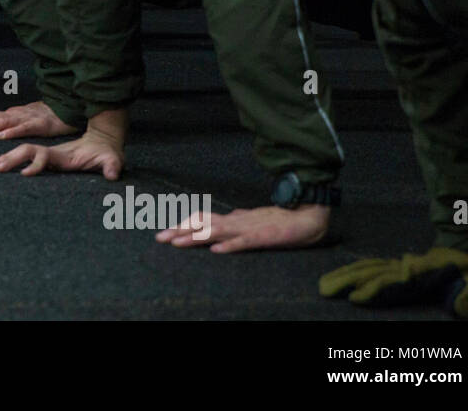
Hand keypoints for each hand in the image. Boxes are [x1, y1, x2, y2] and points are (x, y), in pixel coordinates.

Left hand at [0, 100, 77, 139]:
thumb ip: (12, 124)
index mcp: (12, 114)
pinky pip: (23, 128)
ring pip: (3, 122)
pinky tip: (0, 136)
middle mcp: (16, 114)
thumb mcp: (26, 120)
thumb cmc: (48, 117)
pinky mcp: (40, 124)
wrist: (71, 109)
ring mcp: (27, 118)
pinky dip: (10, 132)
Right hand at [0, 127, 123, 179]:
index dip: (35, 164)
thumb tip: (113, 174)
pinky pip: (22, 155)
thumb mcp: (111, 159)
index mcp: (64, 154)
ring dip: (5, 157)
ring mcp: (47, 155)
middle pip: (26, 151)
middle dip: (11, 159)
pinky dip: (7, 156)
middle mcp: (52, 152)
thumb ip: (111, 166)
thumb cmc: (106, 152)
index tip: (24, 174)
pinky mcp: (45, 158)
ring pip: (21, 152)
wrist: (102, 139)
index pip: (44, 156)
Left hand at [155, 204, 328, 252]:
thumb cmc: (281, 219)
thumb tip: (227, 217)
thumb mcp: (254, 220)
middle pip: (203, 224)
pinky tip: (215, 251)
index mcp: (235, 218)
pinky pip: (244, 242)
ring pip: (217, 232)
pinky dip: (229, 246)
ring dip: (195, 237)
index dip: (185, 224)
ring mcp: (249, 228)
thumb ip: (240, 219)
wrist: (308, 216)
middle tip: (159, 238)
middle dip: (180, 231)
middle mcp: (237, 221)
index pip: (204, 219)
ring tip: (177, 243)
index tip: (166, 231)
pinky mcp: (263, 237)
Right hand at [319, 246, 467, 317]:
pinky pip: (373, 265)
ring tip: (324, 283)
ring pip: (368, 267)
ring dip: (345, 275)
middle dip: (347, 281)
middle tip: (324, 289)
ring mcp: (402, 266)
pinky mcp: (401, 267)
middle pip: (372, 273)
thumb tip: (461, 308)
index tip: (355, 298)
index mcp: (425, 274)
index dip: (375, 290)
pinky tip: (344, 274)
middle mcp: (408, 269)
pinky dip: (355, 269)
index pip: (394, 283)